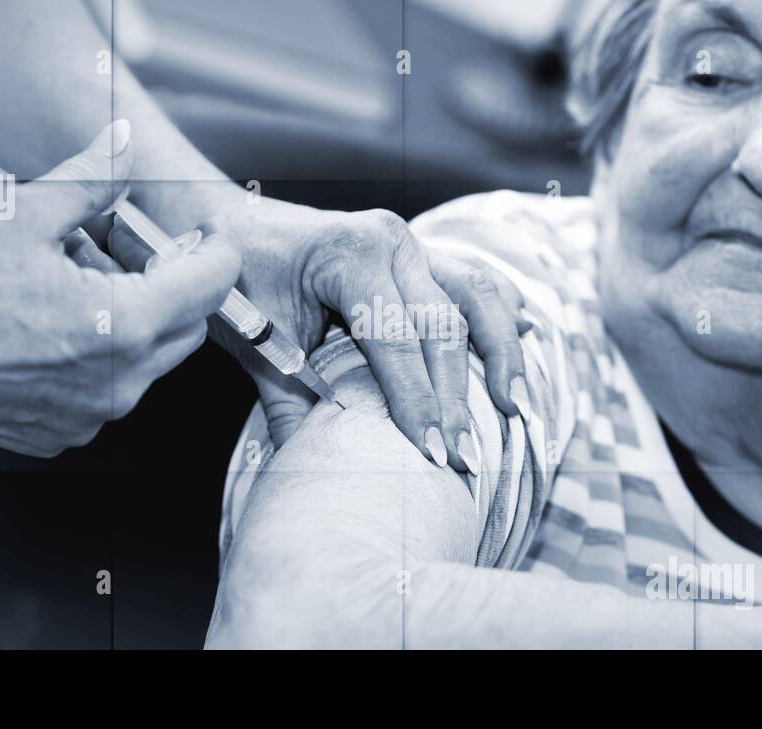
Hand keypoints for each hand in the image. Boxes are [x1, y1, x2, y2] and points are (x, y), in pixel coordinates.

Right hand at [0, 121, 239, 456]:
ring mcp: (88, 417)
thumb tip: (123, 142)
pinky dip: (96, 355)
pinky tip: (50, 322)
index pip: (208, 287)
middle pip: (185, 328)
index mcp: (119, 328)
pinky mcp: (58, 435)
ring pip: (146, 360)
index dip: (218, 251)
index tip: (211, 233)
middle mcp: (115, 385)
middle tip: (126, 246)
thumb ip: (91, 180)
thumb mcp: (23, 212)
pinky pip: (105, 389)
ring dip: (130, 318)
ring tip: (71, 280)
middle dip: (171, 284)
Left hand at [118, 196, 529, 471]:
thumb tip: (308, 470)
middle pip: (444, 324)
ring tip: (514, 405)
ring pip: (478, 294)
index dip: (417, 401)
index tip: (433, 454)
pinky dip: (502, 310)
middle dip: (457, 397)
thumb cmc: (241, 279)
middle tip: (467, 457)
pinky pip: (475, 280)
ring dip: (501, 351)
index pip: (396, 339)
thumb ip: (287, 402)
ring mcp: (414, 242)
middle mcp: (392, 241)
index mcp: (350, 254)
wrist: (235, 225)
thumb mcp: (256, 339)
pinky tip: (526, 337)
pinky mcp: (423, 252)